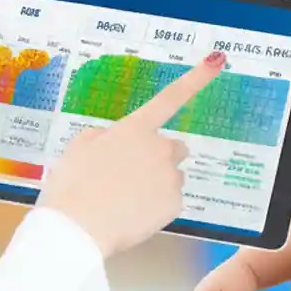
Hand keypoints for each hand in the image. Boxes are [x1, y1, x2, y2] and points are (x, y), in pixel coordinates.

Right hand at [36, 52, 225, 257]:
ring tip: (124, 200)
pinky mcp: (175, 205)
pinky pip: (169, 202)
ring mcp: (170, 177)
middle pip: (174, 148)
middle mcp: (159, 148)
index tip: (217, 61)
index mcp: (135, 128)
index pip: (170, 97)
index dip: (196, 78)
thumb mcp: (78, 148)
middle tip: (132, 175)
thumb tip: (113, 141)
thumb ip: (103, 137)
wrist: (77, 229)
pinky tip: (131, 214)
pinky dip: (155, 208)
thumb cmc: (72, 186)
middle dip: (159, 157)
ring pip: (170, 177)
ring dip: (156, 184)